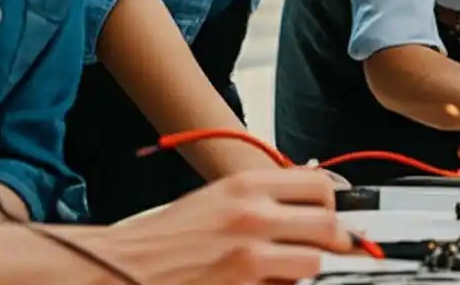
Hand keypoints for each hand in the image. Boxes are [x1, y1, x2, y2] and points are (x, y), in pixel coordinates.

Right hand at [87, 169, 352, 283]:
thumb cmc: (167, 237)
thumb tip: (310, 203)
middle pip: (329, 223)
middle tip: (337, 251)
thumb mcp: (217, 199)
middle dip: (338, 241)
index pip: (320, 184)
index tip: (337, 217)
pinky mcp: (244, 283)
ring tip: (306, 272)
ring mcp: (249, 252)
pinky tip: (280, 282)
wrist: (121, 266)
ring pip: (317, 260)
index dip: (335, 203)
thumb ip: (262, 197)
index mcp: (246, 185)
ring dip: (318, 269)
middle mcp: (253, 214)